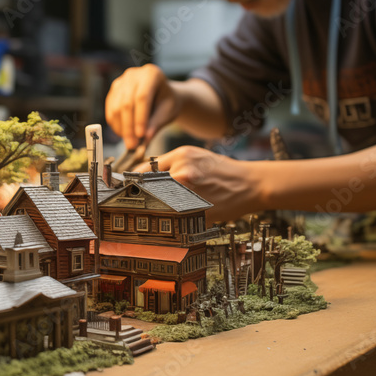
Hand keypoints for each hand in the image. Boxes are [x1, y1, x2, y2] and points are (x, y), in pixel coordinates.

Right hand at [105, 64, 181, 149]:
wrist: (162, 95)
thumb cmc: (168, 102)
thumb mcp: (168, 112)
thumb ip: (157, 123)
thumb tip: (145, 140)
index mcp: (151, 74)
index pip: (142, 97)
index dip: (140, 118)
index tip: (141, 136)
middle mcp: (133, 74)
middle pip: (126, 103)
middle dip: (129, 127)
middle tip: (132, 145)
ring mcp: (121, 81)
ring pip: (116, 108)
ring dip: (121, 128)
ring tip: (130, 142)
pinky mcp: (113, 91)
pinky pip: (110, 110)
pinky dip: (115, 125)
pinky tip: (123, 135)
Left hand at [135, 146, 260, 225]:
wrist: (250, 184)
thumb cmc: (221, 169)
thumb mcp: (194, 155)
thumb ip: (169, 163)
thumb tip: (142, 176)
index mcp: (181, 156)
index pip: (144, 170)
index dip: (132, 182)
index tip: (125, 189)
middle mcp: (184, 173)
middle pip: (148, 190)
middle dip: (143, 197)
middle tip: (135, 204)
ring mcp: (191, 194)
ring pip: (159, 207)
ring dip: (156, 211)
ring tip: (157, 213)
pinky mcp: (197, 212)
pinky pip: (176, 218)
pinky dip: (173, 220)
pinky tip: (177, 218)